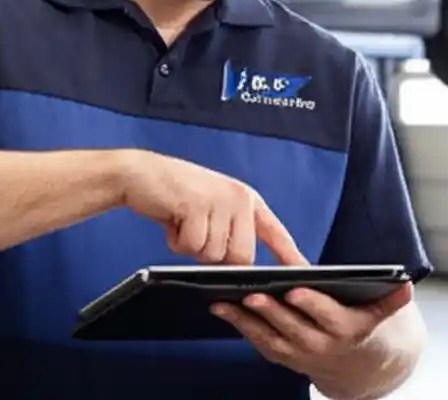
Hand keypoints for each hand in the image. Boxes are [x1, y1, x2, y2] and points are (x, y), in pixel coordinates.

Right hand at [117, 149, 306, 265]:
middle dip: (215, 257)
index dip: (290, 255)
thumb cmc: (175, 196)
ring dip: (192, 247)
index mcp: (246, 199)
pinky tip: (172, 220)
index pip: (275, 232)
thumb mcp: (212, 210)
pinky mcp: (197, 205)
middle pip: (241, 257)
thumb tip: (240, 266)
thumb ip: (229, 232)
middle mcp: (239, 198)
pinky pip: (191, 246)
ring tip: (182, 221)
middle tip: (195, 232)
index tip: (306, 273)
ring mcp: (219, 200)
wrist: (141, 175)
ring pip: (213, 254)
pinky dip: (176, 241)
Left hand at [210, 283, 413, 379]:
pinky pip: (260, 343)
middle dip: (271, 311)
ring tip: (223, 300)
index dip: (311, 304)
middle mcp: (323, 346)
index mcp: (350, 330)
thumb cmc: (368, 322)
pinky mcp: (285, 357)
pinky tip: (223, 308)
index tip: (295, 289)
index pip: (328, 316)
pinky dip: (241, 327)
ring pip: (271, 338)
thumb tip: (403, 282)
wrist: (365, 368)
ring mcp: (302, 355)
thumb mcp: (379, 308)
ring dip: (246, 321)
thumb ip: (386, 294)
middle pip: (294, 327)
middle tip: (251, 293)